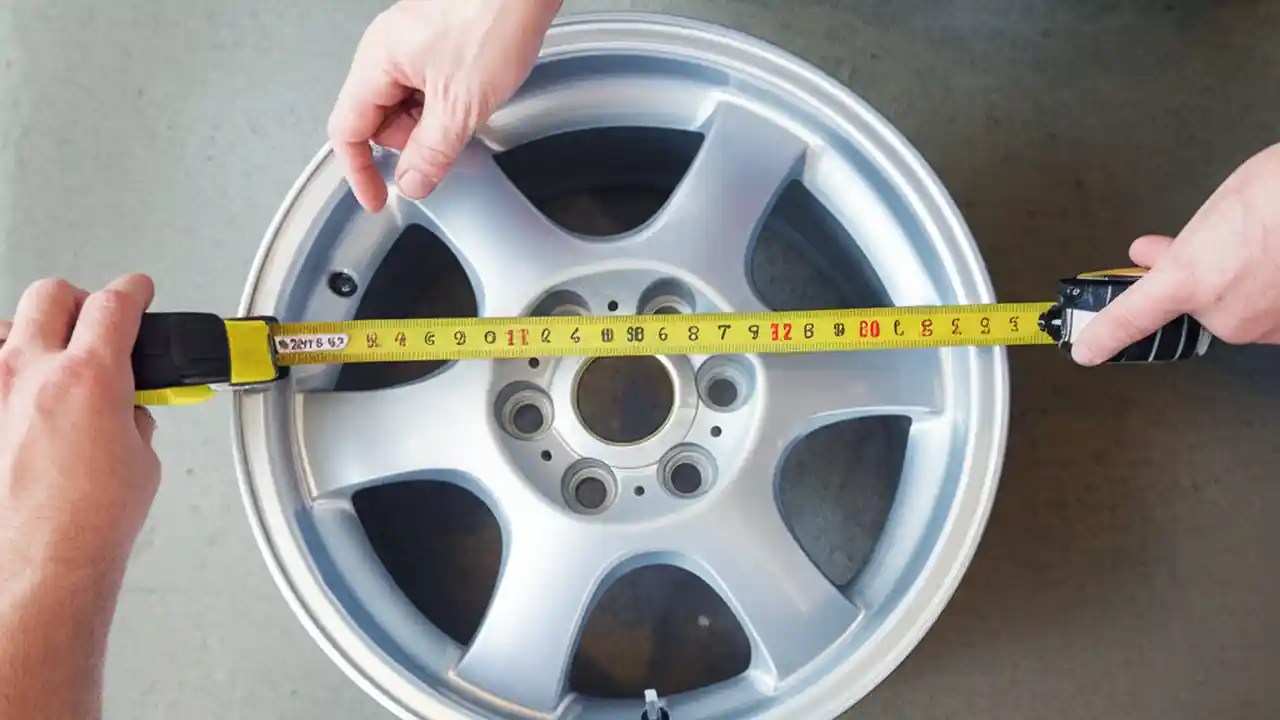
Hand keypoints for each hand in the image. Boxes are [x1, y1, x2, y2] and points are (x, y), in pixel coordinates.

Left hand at [0, 274, 159, 571]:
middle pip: (52, 295)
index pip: (115, 303)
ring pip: (9, 327)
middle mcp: (32, 372)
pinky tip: (18, 394)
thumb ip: (131, 413)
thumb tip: (122, 407)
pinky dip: (5, 374)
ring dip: (34, 333)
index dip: (133, 291)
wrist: (41, 563)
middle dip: (80, 301)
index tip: (137, 292)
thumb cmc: (88, 523)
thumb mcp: (141, 457)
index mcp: (90, 376)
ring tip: (50, 358)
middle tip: (94, 319)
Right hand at [328, 0, 561, 211]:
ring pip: (406, 104)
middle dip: (409, 141)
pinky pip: (427, 87)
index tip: (377, 198)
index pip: (347, 131)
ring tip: (467, 109)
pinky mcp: (436, 42)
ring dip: (431, 122)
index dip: (359, 172)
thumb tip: (411, 183)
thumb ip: (431, 152)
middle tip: (446, 142)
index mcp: (377, 61)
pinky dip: (445, 103)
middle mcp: (386, 49)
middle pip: (378, 119)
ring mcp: (410, 43)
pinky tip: (472, 97)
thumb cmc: (492, 20)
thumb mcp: (460, 105)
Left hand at [1072, 143, 1279, 364]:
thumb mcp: (1217, 210)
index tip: (1086, 350)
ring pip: (1240, 311)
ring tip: (1267, 243)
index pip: (1132, 318)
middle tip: (1220, 242)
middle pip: (1198, 305)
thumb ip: (1181, 244)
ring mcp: (1265, 326)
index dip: (1106, 336)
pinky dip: (1274, 292)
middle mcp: (1224, 314)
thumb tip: (1154, 255)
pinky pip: (1271, 315)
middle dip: (1202, 278)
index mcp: (1189, 280)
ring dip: (1244, 285)